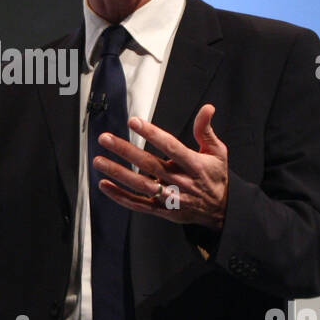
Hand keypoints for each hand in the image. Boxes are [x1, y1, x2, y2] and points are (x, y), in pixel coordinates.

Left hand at [93, 103, 228, 229]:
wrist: (220, 211)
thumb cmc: (215, 177)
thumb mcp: (217, 152)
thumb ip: (206, 130)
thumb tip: (207, 108)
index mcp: (194, 165)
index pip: (170, 146)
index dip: (152, 134)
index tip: (134, 122)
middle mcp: (180, 181)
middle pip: (149, 165)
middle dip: (125, 151)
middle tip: (106, 138)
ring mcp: (170, 198)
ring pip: (140, 185)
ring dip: (118, 173)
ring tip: (99, 161)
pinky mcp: (162, 211)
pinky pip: (138, 204)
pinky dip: (120, 196)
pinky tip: (105, 185)